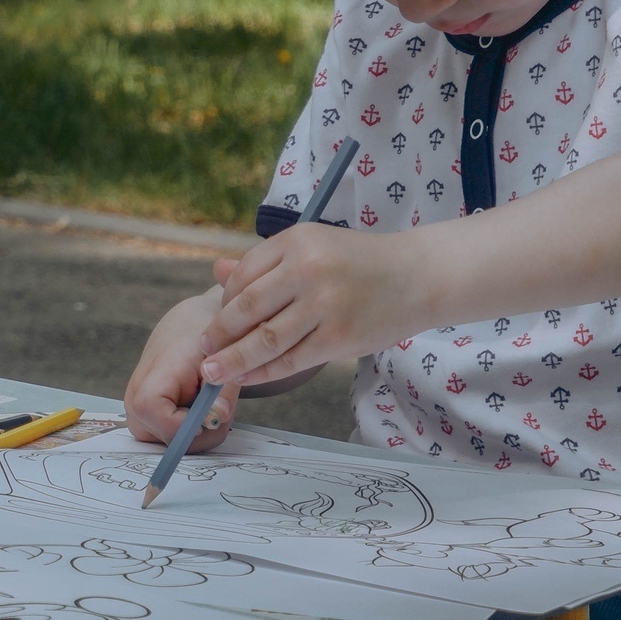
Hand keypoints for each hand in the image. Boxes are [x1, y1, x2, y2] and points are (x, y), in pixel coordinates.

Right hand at [124, 293, 239, 452]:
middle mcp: (134, 405)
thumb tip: (217, 418)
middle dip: (202, 430)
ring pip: (175, 444)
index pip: (160, 419)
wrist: (181, 330)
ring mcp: (136, 417)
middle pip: (170, 440)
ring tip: (204, 400)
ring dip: (200, 430)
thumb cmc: (198, 342)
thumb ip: (222, 391)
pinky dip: (192, 429)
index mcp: (149, 383)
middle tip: (215, 401)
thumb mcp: (218, 359)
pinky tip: (194, 407)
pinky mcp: (144, 423)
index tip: (209, 411)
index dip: (189, 424)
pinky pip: (173, 439)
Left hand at [198, 222, 411, 389]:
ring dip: (233, 359)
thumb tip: (217, 272)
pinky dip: (264, 372)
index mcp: (297, 242)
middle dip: (220, 333)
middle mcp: (308, 269)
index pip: (244, 276)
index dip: (223, 303)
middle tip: (203, 350)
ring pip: (265, 339)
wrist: (418, 276)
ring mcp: (324, 304)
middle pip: (247, 307)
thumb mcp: (312, 247)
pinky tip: (247, 377)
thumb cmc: (360, 262)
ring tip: (212, 372)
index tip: (216, 322)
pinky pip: (291, 359)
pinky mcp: (340, 336)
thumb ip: (264, 263)